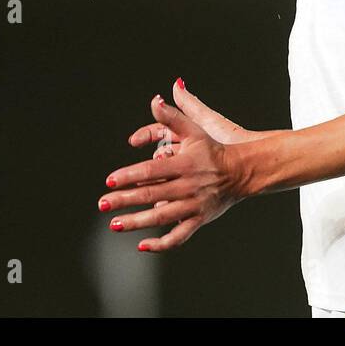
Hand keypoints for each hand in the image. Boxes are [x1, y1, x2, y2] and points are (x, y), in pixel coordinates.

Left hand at [99, 93, 249, 251]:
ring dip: (136, 222)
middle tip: (103, 203)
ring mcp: (194, 205)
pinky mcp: (198, 219)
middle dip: (125, 199)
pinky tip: (142, 245)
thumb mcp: (195, 129)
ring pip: (162, 217)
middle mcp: (189, 186)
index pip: (152, 170)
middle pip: (152, 194)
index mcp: (186, 163)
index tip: (110, 179)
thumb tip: (155, 100)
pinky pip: (179, 236)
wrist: (241, 171)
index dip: (130, 175)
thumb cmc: (213, 150)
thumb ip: (172, 116)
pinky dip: (161, 244)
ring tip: (114, 224)